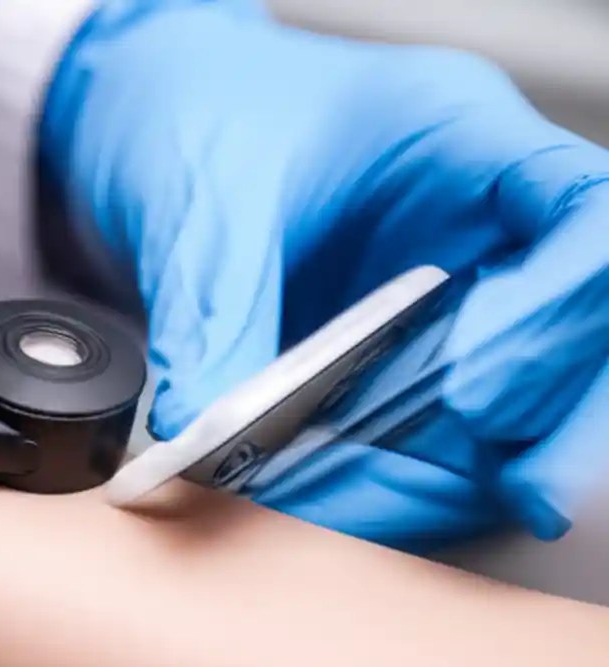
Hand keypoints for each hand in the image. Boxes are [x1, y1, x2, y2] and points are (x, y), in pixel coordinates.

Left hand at [40, 1, 608, 549]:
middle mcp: (475, 221)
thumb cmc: (189, 114)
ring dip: (454, 472)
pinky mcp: (404, 354)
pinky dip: (395, 481)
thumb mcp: (197, 202)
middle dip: (548, 425)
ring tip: (357, 505)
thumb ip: (212, 310)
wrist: (147, 122)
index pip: (580, 214)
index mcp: (453, 136)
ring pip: (516, 403)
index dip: (557, 315)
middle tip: (508, 492)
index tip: (481, 396)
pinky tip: (335, 501)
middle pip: (579, 328)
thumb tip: (205, 423)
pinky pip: (435, 435)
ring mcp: (448, 293)